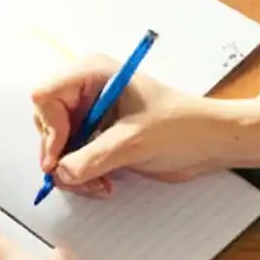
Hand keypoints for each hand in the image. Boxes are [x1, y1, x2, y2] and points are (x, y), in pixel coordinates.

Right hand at [32, 55, 259, 196]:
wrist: (212, 143)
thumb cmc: (182, 127)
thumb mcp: (135, 141)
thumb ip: (94, 156)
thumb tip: (60, 173)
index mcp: (93, 74)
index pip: (47, 95)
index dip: (49, 127)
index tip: (60, 157)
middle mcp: (86, 90)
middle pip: (47, 123)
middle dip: (62, 155)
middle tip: (80, 178)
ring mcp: (90, 114)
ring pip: (57, 145)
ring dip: (72, 170)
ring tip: (99, 185)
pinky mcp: (98, 135)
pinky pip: (72, 156)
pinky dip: (82, 174)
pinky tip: (103, 183)